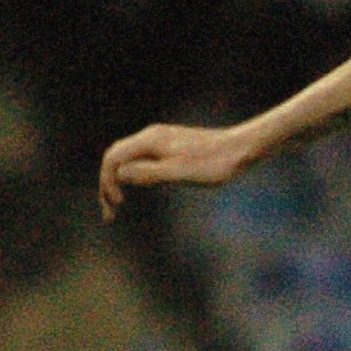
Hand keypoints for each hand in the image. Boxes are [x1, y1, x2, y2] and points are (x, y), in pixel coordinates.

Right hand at [98, 122, 259, 216]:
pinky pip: (141, 160)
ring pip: (127, 159)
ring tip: (116, 206)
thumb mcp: (181, 172)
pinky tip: (137, 189)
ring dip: (118, 181)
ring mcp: (161, 140)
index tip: (117, 205)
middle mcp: (151, 136)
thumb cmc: (215, 163)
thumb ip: (149, 173)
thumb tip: (120, 174)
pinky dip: (132, 176)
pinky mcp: (170, 147)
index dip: (107, 182)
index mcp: (150, 140)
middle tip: (109, 214)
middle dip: (107, 184)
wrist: (243, 149)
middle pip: (115, 157)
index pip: (113, 158)